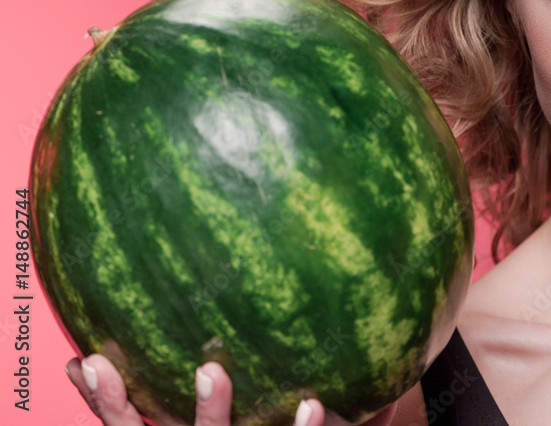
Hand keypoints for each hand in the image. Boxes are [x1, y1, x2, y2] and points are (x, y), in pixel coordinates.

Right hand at [66, 354, 398, 425]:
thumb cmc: (253, 414)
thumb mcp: (210, 400)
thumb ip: (193, 362)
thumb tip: (165, 294)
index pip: (125, 421)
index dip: (101, 396)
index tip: (82, 360)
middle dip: (123, 404)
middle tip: (104, 360)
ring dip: (209, 409)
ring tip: (210, 370)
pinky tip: (310, 402)